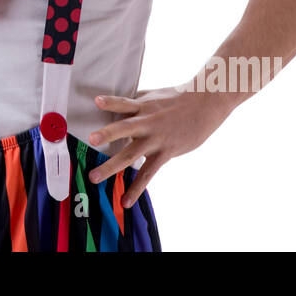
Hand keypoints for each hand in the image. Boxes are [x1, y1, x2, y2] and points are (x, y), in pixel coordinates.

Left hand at [86, 86, 233, 207]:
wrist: (206, 105)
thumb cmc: (179, 99)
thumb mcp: (155, 95)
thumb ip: (137, 101)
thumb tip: (120, 104)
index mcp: (144, 105)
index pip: (123, 103)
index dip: (110, 102)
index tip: (96, 101)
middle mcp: (148, 122)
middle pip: (125, 128)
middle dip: (108, 134)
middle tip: (90, 140)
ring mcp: (156, 139)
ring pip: (132, 154)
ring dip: (112, 166)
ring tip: (94, 177)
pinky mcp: (165, 154)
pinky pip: (148, 174)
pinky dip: (136, 188)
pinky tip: (125, 201)